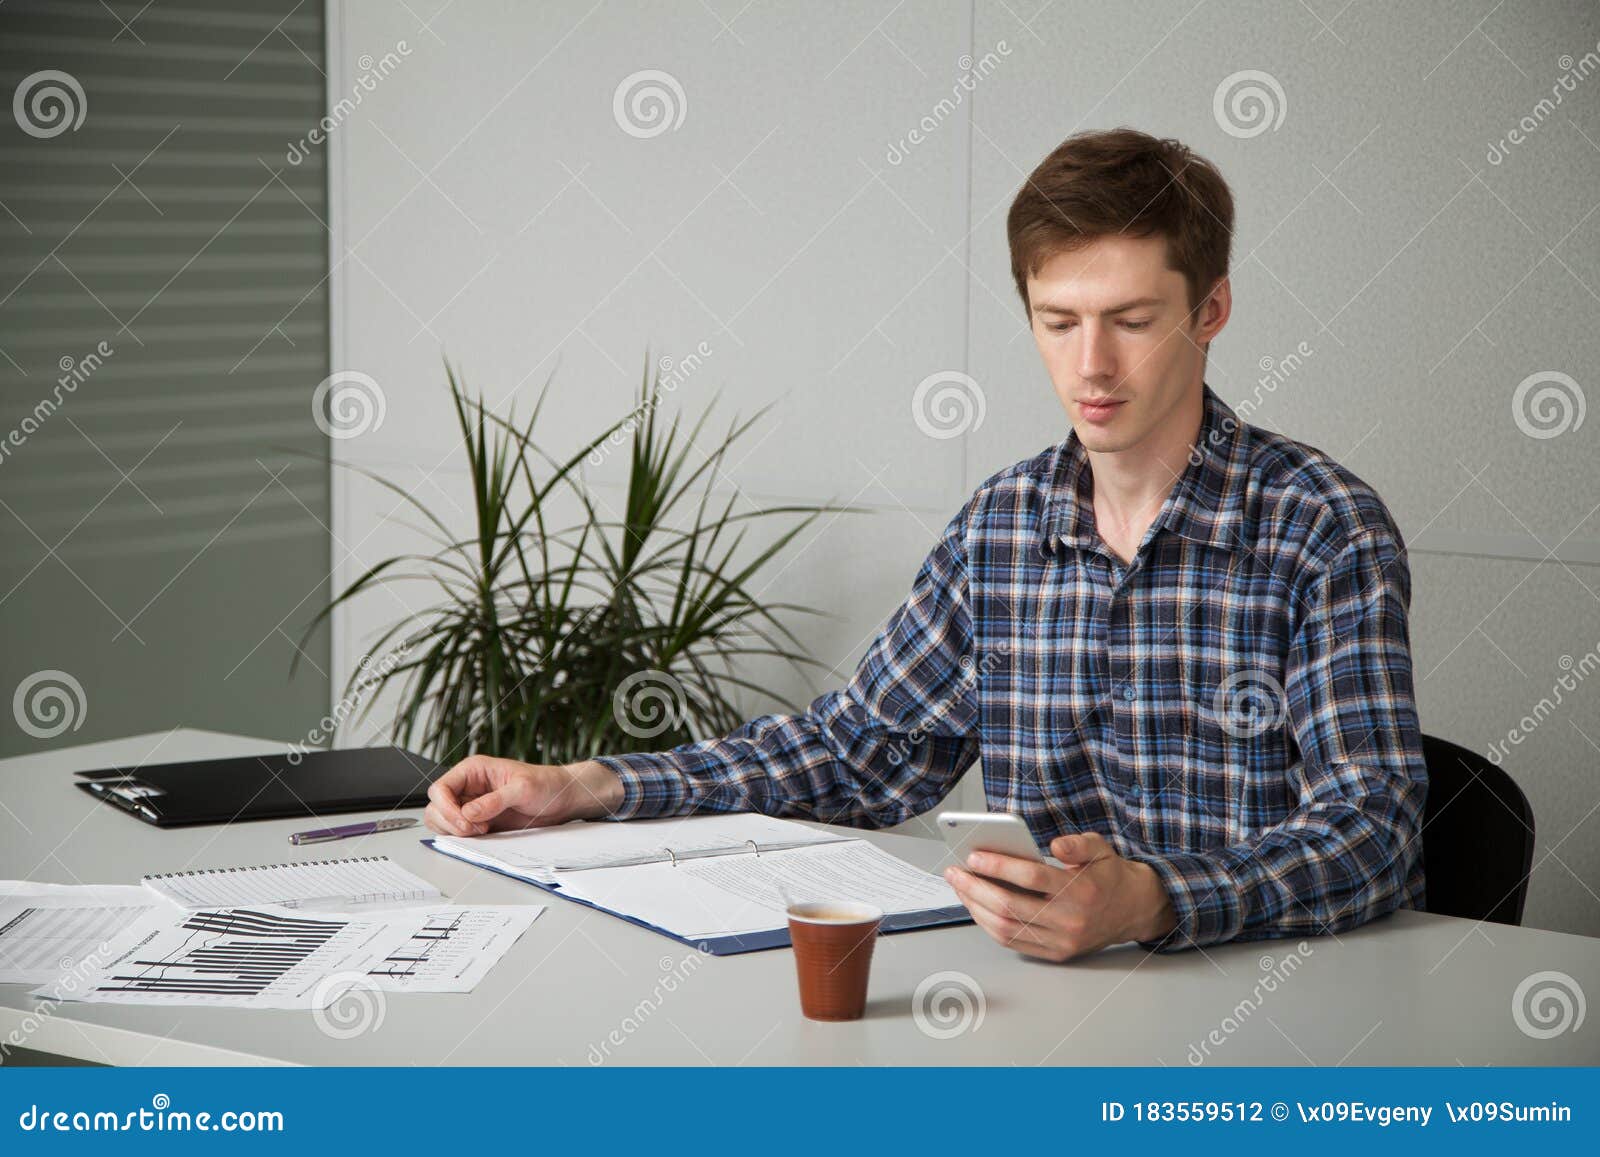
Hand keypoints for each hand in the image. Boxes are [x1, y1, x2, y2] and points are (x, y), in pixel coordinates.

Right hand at [423, 755, 623, 835]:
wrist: (561, 799)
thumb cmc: (546, 784)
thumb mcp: (523, 789)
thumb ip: (495, 800)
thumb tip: (469, 813)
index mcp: (473, 771)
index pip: (440, 788)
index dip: (446, 808)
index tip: (466, 822)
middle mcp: (468, 788)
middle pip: (435, 807)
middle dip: (450, 822)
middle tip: (476, 830)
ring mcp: (471, 806)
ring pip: (442, 821)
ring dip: (455, 831)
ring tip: (482, 831)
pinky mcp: (479, 822)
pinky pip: (458, 832)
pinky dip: (464, 838)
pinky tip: (484, 835)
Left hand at [943, 832, 1176, 961]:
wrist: (1133, 909)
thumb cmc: (1109, 875)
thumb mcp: (1100, 847)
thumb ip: (1076, 843)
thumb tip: (1054, 844)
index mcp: (1080, 891)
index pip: (1031, 878)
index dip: (998, 866)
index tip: (972, 856)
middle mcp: (1069, 920)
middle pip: (1009, 906)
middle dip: (974, 888)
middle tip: (954, 872)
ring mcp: (1061, 941)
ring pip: (1006, 928)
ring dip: (976, 908)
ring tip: (960, 888)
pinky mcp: (1055, 953)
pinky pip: (1012, 942)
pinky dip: (988, 926)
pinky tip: (976, 907)